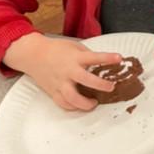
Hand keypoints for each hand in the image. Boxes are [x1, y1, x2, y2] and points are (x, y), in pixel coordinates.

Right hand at [3, 34, 123, 111]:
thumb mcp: (74, 46)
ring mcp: (60, 83)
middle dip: (100, 85)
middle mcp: (68, 71)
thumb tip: (102, 64)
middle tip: (111, 87)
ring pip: (72, 98)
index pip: (94, 57)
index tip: (119, 58)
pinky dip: (73, 107)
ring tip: (94, 103)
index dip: (107, 58)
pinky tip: (80, 106)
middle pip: (86, 80)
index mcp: (75, 58)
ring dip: (85, 103)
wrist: (34, 55)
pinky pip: (64, 104)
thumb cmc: (56, 49)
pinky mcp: (54, 92)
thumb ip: (87, 55)